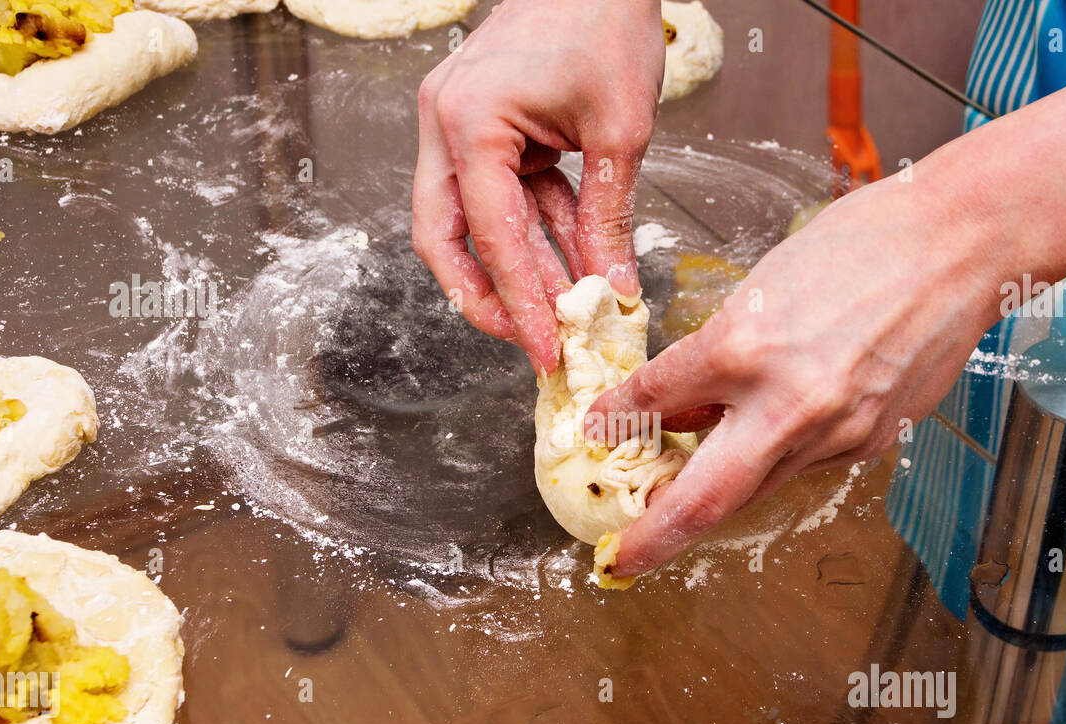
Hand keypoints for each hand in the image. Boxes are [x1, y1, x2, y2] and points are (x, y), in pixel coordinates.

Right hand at [412, 0, 664, 372]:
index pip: (489, 236)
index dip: (521, 302)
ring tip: (566, 311)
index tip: (547, 350)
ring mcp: (458, 123)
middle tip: (531, 341)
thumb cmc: (606, 21)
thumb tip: (611, 292)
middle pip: (445, 239)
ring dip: (519, 268)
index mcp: (469, 120)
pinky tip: (576, 264)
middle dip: (488, 297)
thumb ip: (608, 219)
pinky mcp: (485, 126)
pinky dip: (537, 230)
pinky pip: (503, 195)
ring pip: (470, 223)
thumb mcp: (619, 133)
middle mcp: (446, 123)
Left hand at [587, 173, 1008, 574]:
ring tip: (678, 503)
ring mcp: (834, 433)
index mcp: (743, 347)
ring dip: (712, 502)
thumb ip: (719, 352)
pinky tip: (763, 441)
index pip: (657, 398)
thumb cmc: (862, 245)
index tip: (597, 428)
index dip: (618, 415)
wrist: (960, 245)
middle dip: (652, 540)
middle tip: (616, 562)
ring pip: (754, 489)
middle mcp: (785, 404)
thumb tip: (683, 404)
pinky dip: (770, 462)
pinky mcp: (868, 443)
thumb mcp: (762, 284)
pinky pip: (800, 467)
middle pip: (703, 498)